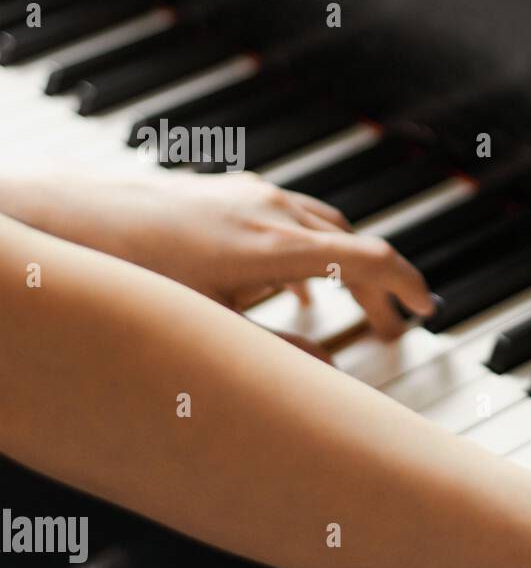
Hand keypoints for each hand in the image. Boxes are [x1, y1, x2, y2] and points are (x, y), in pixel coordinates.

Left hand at [0, 169, 433, 337]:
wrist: (65, 222)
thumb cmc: (129, 275)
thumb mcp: (207, 329)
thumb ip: (276, 354)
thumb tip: (327, 375)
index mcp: (275, 245)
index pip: (369, 257)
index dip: (407, 285)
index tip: (427, 310)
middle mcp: (270, 209)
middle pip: (353, 245)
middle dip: (379, 288)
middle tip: (393, 329)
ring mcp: (247, 194)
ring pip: (323, 227)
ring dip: (345, 267)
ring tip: (350, 308)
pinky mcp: (225, 191)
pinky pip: (289, 217)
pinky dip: (308, 250)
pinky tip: (292, 285)